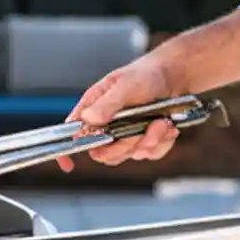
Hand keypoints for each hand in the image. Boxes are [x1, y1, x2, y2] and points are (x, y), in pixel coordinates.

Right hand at [58, 57, 177, 172]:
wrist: (173, 77)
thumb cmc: (145, 75)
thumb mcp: (126, 85)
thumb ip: (107, 103)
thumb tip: (89, 119)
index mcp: (93, 109)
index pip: (72, 133)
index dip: (67, 150)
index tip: (68, 164)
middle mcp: (106, 126)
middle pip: (103, 153)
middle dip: (126, 145)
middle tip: (142, 128)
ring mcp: (124, 137)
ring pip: (130, 155)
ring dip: (149, 140)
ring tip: (159, 122)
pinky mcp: (143, 142)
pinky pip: (150, 153)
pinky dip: (162, 140)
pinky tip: (165, 124)